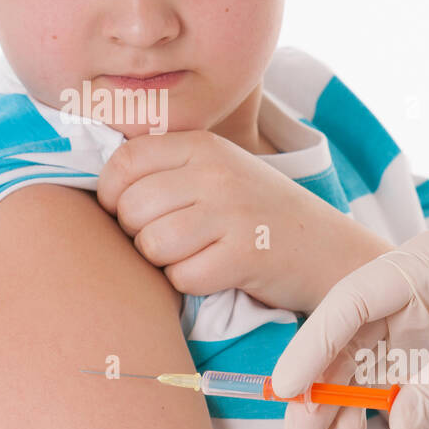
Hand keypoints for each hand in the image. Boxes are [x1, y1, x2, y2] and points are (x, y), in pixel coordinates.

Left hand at [96, 128, 363, 311]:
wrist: (329, 249)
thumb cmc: (260, 214)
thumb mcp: (218, 171)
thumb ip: (166, 169)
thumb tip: (98, 186)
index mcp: (202, 145)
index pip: (124, 162)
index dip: (111, 194)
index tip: (124, 212)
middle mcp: (216, 172)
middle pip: (132, 209)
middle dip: (138, 235)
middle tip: (170, 241)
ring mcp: (232, 212)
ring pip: (152, 246)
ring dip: (164, 262)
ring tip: (196, 255)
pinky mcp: (244, 254)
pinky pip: (183, 277)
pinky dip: (191, 284)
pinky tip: (216, 272)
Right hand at [272, 230, 428, 428]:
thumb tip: (400, 424)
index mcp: (423, 265)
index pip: (352, 301)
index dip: (315, 343)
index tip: (289, 385)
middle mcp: (411, 291)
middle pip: (347, 337)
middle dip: (320, 386)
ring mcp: (418, 324)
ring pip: (360, 367)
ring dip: (340, 408)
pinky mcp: (428, 357)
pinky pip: (385, 386)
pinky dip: (368, 415)